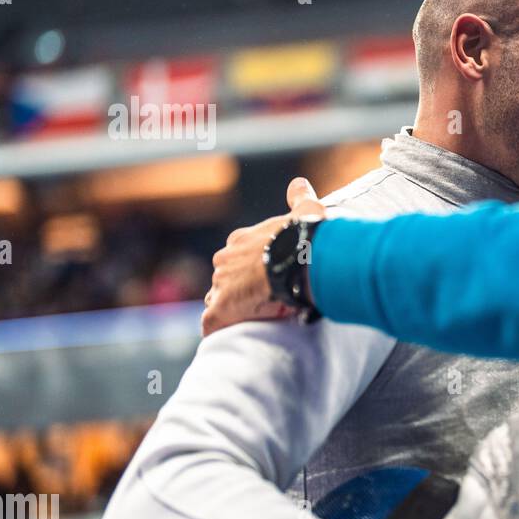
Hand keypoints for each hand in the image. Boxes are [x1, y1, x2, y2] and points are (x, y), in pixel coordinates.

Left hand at [201, 177, 327, 336]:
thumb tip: (300, 184)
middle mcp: (225, 260)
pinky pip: (212, 322)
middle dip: (240, 290)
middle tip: (267, 300)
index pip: (238, 256)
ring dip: (233, 308)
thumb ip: (299, 198)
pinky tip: (228, 333)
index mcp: (241, 240)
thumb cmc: (304, 238)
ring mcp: (221, 284)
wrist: (300, 260)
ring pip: (219, 299)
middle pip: (226, 279)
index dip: (254, 269)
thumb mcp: (306, 211)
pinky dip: (218, 328)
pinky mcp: (222, 308)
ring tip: (255, 318)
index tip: (272, 278)